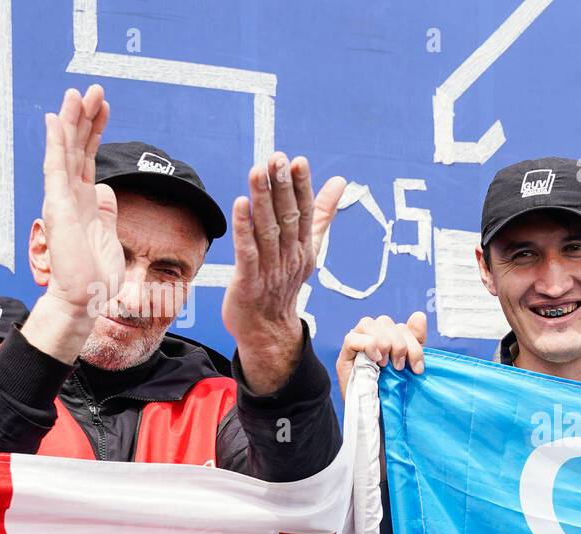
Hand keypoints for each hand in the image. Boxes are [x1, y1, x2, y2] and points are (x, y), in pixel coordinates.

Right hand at [23, 85, 121, 361]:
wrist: (85, 298)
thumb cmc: (96, 274)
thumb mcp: (109, 235)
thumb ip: (106, 211)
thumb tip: (108, 191)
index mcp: (84, 200)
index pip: (89, 157)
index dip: (96, 131)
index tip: (103, 107)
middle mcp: (70, 195)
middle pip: (78, 147)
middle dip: (86, 118)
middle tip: (94, 89)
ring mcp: (62, 199)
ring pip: (67, 150)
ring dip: (74, 120)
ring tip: (80, 93)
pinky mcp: (59, 206)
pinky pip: (57, 168)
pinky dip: (58, 143)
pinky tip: (58, 119)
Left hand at [224, 153, 346, 393]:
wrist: (267, 329)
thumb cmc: (282, 283)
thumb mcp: (307, 247)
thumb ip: (322, 213)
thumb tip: (340, 181)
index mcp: (304, 247)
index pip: (305, 212)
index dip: (302, 187)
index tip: (298, 161)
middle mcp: (290, 255)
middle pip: (287, 217)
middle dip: (283, 187)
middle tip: (278, 158)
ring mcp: (270, 268)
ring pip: (267, 229)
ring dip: (262, 199)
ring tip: (257, 171)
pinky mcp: (249, 280)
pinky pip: (247, 251)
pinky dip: (244, 228)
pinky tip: (240, 204)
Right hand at [336, 312, 426, 396]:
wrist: (378, 416)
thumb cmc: (391, 391)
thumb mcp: (409, 365)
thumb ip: (415, 341)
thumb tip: (419, 315)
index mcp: (389, 339)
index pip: (401, 326)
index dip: (413, 342)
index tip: (418, 368)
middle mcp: (372, 338)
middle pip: (385, 321)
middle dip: (399, 344)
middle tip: (400, 367)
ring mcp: (357, 344)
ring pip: (369, 323)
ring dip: (384, 343)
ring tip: (387, 364)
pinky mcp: (345, 355)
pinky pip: (352, 337)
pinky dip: (367, 345)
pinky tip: (376, 360)